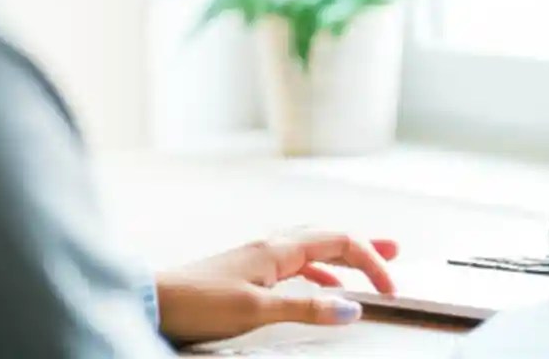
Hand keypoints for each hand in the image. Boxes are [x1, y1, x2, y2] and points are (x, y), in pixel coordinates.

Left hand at [155, 230, 399, 344]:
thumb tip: (351, 308)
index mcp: (279, 249)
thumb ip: (307, 308)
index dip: (371, 261)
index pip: (340, 242)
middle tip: (394, 253)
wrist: (154, 301)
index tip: (388, 288)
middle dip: (364, 246)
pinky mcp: (249, 270)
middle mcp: (272, 246)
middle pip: (330, 237)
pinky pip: (296, 264)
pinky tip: (319, 288)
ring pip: (313, 249)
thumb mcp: (258, 310)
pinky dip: (318, 272)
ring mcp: (260, 256)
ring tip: (364, 268)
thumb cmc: (198, 301)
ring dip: (343, 258)